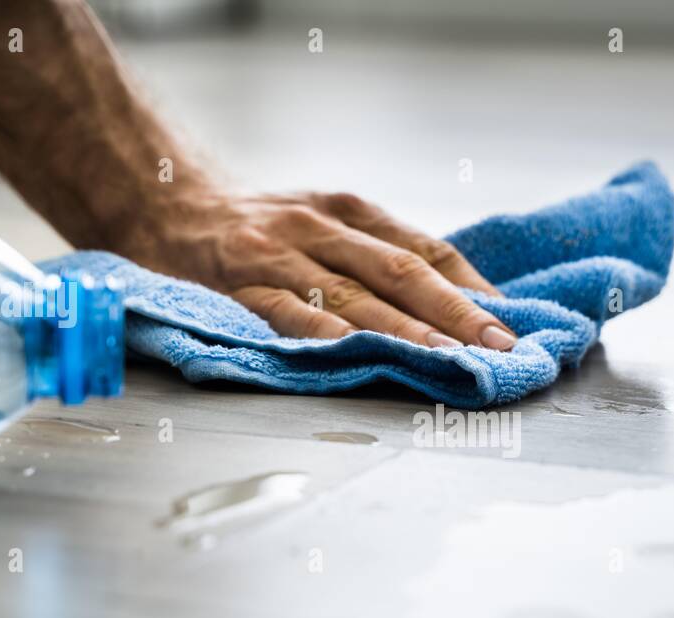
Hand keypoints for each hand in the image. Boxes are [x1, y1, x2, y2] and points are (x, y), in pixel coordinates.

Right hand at [130, 189, 516, 349]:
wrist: (162, 200)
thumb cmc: (257, 226)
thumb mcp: (323, 223)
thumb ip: (376, 257)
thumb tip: (456, 305)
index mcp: (351, 212)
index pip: (426, 248)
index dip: (471, 287)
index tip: (512, 320)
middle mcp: (320, 227)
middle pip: (401, 270)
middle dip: (456, 312)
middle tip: (500, 346)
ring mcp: (278, 255)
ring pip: (353, 294)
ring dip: (406, 330)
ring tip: (450, 360)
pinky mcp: (237, 284)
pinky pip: (287, 312)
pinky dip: (326, 333)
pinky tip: (358, 353)